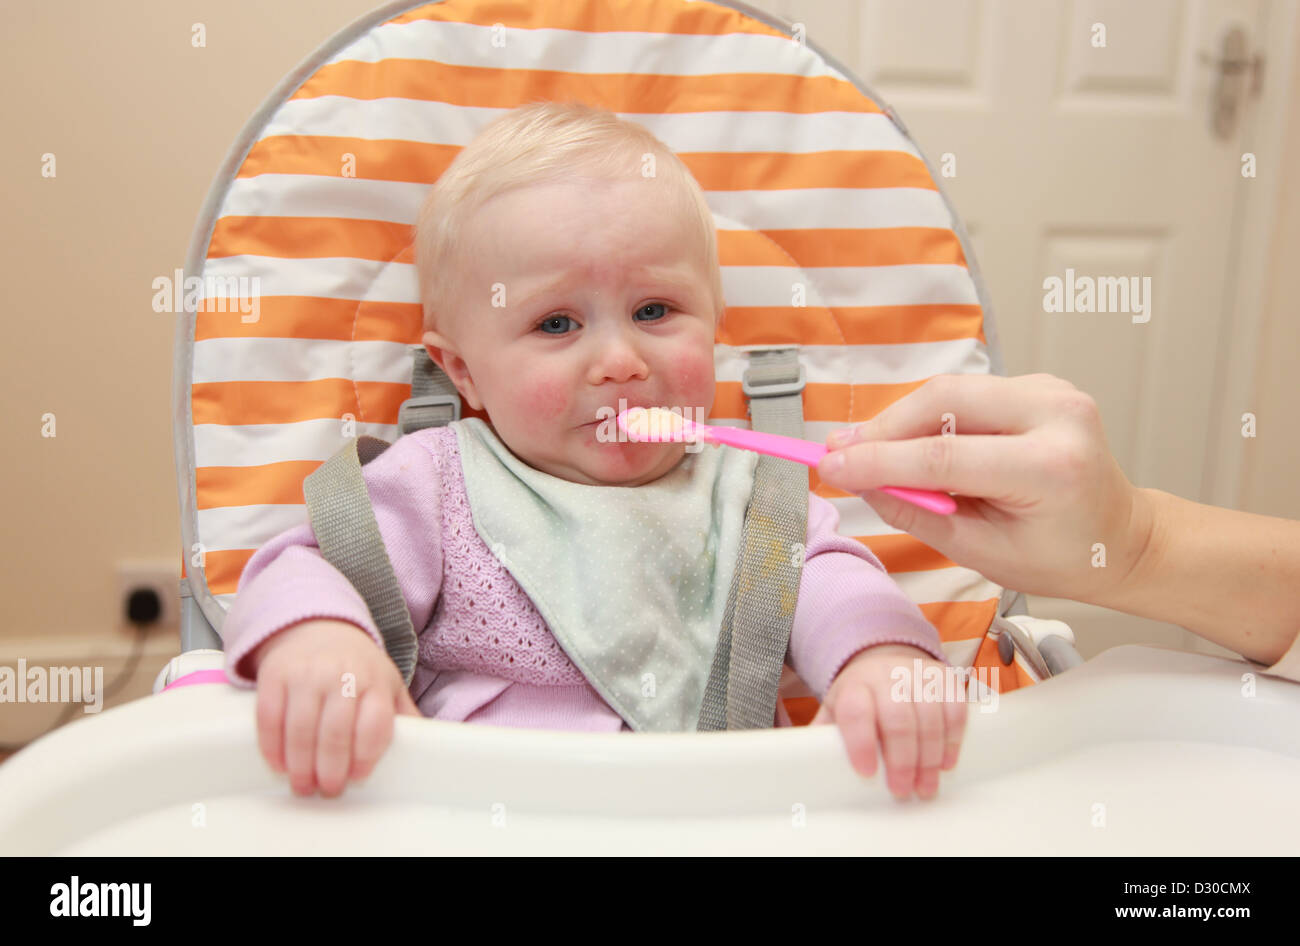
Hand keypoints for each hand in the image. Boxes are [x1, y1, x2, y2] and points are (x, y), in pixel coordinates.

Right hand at [247, 619, 422, 797]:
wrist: (317, 627)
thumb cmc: (357, 665)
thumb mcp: (386, 682)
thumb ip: (402, 714)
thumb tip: (429, 747)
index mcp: (374, 681)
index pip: (374, 724)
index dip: (365, 756)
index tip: (357, 777)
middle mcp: (341, 675)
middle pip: (335, 732)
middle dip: (331, 769)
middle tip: (328, 789)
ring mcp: (306, 674)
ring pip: (301, 729)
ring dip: (301, 765)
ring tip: (303, 785)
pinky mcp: (276, 675)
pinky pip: (270, 717)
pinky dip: (272, 746)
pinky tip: (279, 764)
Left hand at [811, 644, 966, 799]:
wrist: (884, 662)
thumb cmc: (859, 697)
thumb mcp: (836, 710)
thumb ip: (825, 737)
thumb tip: (809, 768)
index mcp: (855, 686)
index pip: (856, 711)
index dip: (861, 743)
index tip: (866, 773)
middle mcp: (886, 676)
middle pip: (898, 718)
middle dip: (902, 760)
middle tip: (902, 790)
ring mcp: (918, 674)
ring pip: (930, 716)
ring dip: (929, 758)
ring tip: (925, 786)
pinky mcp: (944, 678)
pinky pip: (955, 708)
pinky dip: (952, 739)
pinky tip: (945, 762)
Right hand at [817, 373, 1152, 607]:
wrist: (1120, 537)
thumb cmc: (1061, 556)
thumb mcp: (984, 554)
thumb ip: (919, 513)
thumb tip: (861, 482)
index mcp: (1051, 467)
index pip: (944, 456)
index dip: (877, 460)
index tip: (830, 467)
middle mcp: (1057, 414)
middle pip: (943, 401)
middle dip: (882, 428)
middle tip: (838, 453)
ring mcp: (1050, 390)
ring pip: (949, 390)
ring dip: (900, 420)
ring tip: (864, 452)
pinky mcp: (1037, 384)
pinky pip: (965, 392)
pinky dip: (928, 417)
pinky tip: (909, 445)